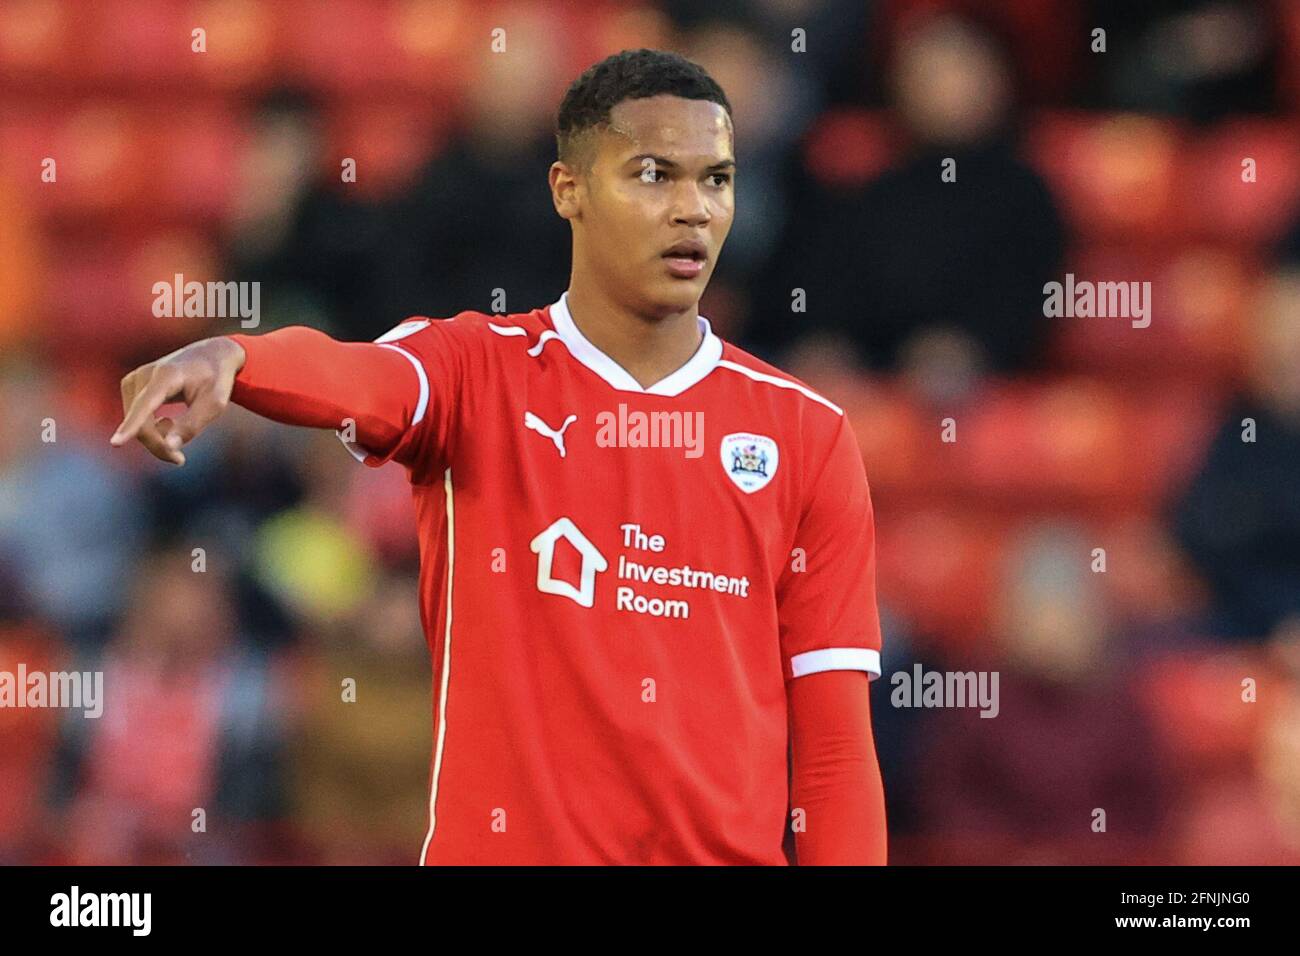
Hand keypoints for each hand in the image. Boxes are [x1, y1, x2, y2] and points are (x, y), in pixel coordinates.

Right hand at [110, 337, 245, 465]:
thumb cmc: (216, 380)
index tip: (116, 443)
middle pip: (141, 423)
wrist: (211, 355)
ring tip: (179, 429)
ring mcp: (133, 379)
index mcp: (167, 375)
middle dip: (158, 445)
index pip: (146, 405)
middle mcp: (144, 374)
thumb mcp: (215, 404)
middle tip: (180, 459)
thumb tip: (169, 447)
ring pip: (135, 424)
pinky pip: (134, 418)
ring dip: (155, 438)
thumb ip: (191, 426)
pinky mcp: (130, 386)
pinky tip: (168, 422)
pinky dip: (150, 428)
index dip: (132, 426)